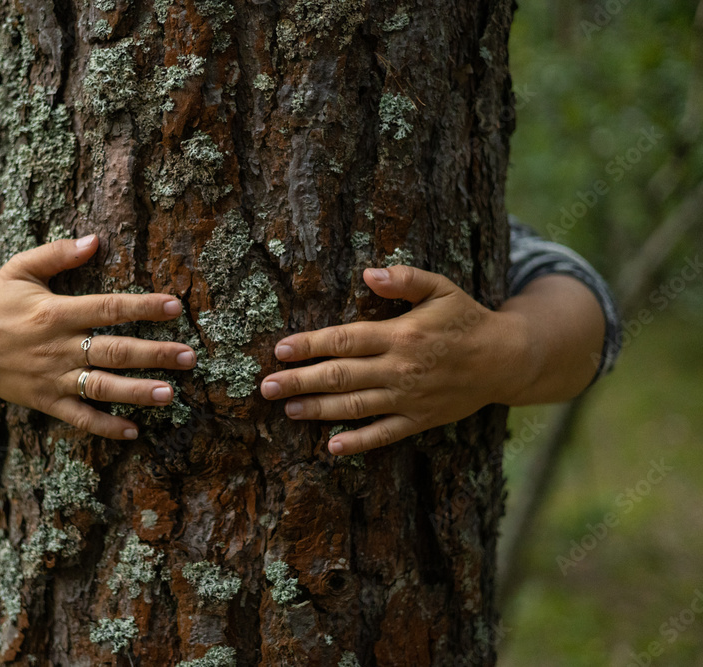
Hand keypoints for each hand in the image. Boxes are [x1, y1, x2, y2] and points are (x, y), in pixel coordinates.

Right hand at [0, 235, 196, 439]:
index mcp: (55, 312)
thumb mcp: (20, 269)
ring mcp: (52, 377)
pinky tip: (134, 431)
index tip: (175, 306)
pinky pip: (78, 417)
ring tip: (170, 394)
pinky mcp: (44, 401)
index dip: (143, 307)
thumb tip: (95, 239)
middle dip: (154, 354)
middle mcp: (57, 347)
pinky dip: (105, 427)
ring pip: (101, 387)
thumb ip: (57, 254)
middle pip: (114, 351)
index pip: (108, 308)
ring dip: (137, 392)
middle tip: (189, 357)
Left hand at [259, 265, 531, 455]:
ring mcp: (408, 397)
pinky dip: (359, 443)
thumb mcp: (441, 288)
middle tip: (266, 387)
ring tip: (287, 410)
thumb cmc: (466, 318)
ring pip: (354, 407)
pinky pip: (384, 434)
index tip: (279, 350)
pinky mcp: (419, 420)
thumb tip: (368, 274)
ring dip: (318, 410)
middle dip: (299, 381)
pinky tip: (333, 448)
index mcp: (400, 335)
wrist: (506, 360)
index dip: (309, 345)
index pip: (344, 340)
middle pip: (340, 376)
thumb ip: (405, 279)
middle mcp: (400, 368)